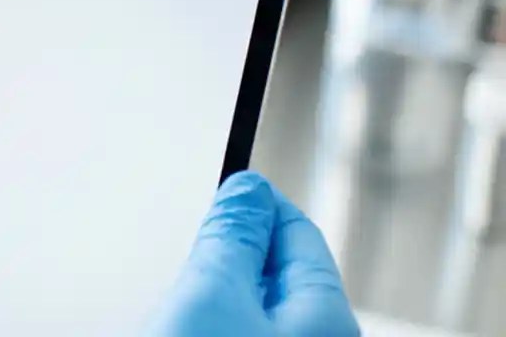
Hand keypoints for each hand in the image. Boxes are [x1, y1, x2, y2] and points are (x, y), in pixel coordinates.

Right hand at [154, 171, 358, 336]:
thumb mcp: (210, 295)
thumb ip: (231, 237)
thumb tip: (247, 191)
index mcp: (328, 318)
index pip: (299, 232)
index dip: (258, 202)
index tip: (226, 187)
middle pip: (274, 272)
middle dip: (229, 256)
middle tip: (191, 261)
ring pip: (249, 307)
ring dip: (213, 295)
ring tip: (180, 309)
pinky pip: (234, 329)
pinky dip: (208, 322)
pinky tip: (180, 331)